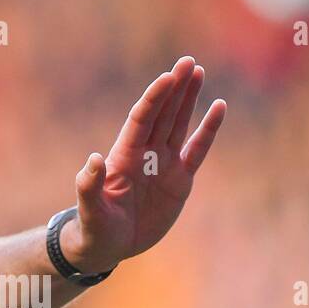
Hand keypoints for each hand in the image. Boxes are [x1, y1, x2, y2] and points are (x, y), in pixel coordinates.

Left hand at [63, 55, 226, 273]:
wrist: (108, 245)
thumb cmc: (94, 227)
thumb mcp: (90, 210)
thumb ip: (89, 186)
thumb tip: (94, 160)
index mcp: (123, 156)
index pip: (141, 119)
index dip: (154, 98)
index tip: (168, 76)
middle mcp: (145, 154)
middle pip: (162, 114)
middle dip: (174, 88)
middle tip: (187, 61)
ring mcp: (163, 164)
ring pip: (179, 124)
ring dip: (188, 99)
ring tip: (198, 72)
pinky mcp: (180, 180)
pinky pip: (198, 150)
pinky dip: (208, 129)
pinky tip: (219, 107)